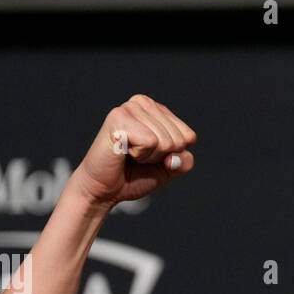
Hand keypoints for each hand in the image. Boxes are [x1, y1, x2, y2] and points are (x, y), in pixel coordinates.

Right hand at [70, 94, 197, 209]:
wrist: (104, 190)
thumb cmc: (134, 176)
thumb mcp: (168, 168)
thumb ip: (185, 161)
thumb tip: (176, 155)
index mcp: (157, 110)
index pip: (189, 136)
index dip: (172, 156)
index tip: (150, 156)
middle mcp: (143, 102)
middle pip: (179, 139)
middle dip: (160, 157)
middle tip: (137, 158)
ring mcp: (130, 108)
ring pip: (165, 141)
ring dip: (148, 157)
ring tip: (129, 154)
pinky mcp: (118, 118)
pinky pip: (150, 142)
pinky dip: (139, 155)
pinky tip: (122, 152)